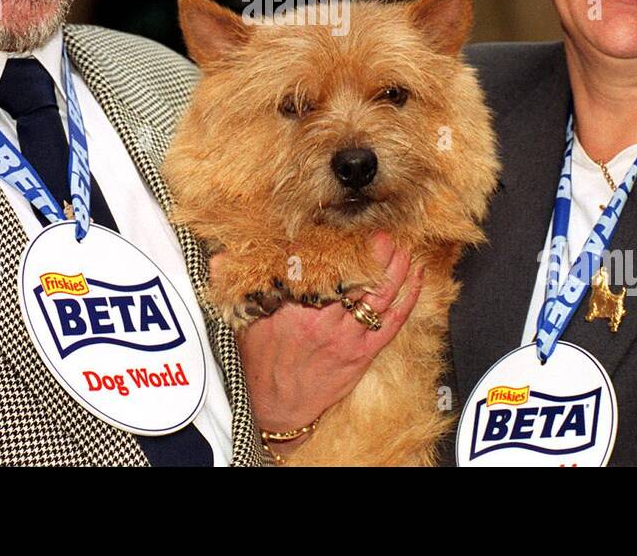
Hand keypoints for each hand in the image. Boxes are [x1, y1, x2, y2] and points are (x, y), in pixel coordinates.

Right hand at [216, 231, 424, 459]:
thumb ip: (231, 285)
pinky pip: (393, 322)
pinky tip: (416, 277)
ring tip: (406, 246)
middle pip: (360, 279)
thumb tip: (220, 257)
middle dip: (378, 252)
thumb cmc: (258, 363)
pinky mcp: (362, 355)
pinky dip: (408, 297)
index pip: (324, 269)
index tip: (349, 227)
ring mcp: (347, 340)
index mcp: (295, 311)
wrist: (272, 410)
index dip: (340, 245)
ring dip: (398, 269)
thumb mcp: (241, 322)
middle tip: (389, 231)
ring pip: (381, 296)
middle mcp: (325, 323)